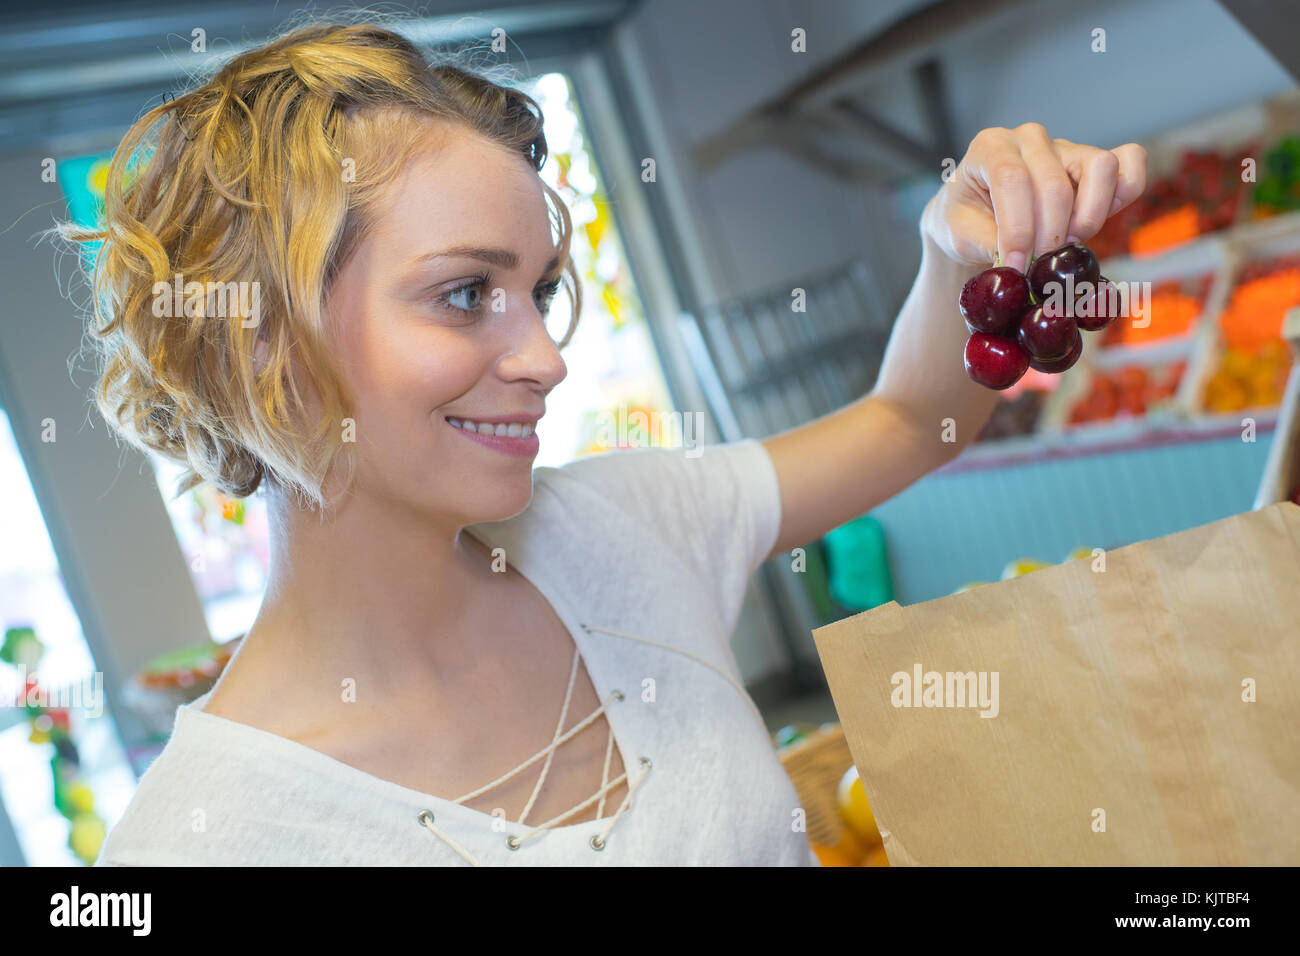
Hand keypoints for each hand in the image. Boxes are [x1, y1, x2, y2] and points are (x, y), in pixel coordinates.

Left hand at [921, 122, 1147, 271]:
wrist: (976, 217)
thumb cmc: (965, 221)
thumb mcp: (958, 235)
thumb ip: (985, 243)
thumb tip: (1018, 262)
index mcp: (990, 147)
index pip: (1012, 180)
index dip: (1018, 229)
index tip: (1016, 265)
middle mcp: (1030, 139)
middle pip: (1054, 185)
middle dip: (1048, 236)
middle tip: (1037, 266)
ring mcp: (1066, 146)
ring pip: (1100, 167)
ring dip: (1087, 217)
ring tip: (1064, 245)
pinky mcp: (1094, 162)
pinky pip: (1130, 162)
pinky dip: (1123, 194)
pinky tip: (1093, 223)